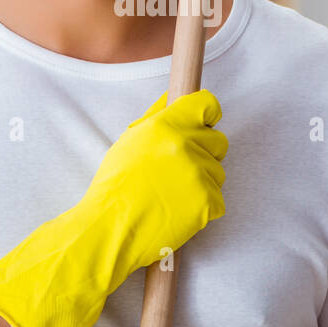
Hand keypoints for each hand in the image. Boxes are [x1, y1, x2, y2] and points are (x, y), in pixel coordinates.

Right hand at [0, 90, 227, 326]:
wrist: (109, 228)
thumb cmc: (115, 187)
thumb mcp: (128, 141)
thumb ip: (155, 116)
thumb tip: (173, 98)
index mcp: (166, 125)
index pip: (208, 105)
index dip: (207, 116)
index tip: (203, 125)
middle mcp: (185, 145)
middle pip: (218, 140)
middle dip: (204, 152)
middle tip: (179, 170)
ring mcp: (199, 174)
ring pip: (218, 172)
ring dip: (202, 181)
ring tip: (173, 193)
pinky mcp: (207, 203)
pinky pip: (218, 200)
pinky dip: (203, 207)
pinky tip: (178, 210)